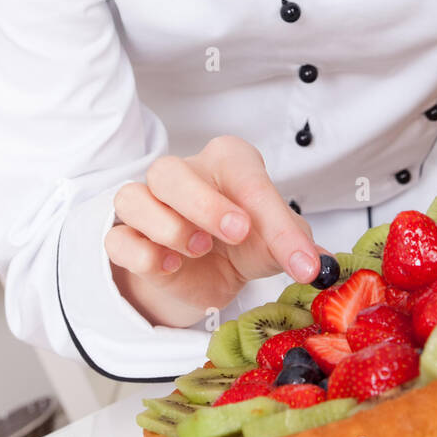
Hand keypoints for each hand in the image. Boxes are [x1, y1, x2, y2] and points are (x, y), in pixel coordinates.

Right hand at [104, 136, 323, 326]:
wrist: (211, 275)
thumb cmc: (245, 242)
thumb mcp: (276, 243)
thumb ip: (296, 246)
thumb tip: (318, 265)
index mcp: (227, 162)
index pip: (244, 176)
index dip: (266, 213)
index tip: (284, 247)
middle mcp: (182, 174)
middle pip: (170, 172)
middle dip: (203, 203)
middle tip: (237, 233)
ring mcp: (147, 203)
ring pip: (133, 198)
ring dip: (167, 227)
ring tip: (197, 249)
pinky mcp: (125, 236)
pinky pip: (118, 238)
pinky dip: (142, 254)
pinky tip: (169, 266)